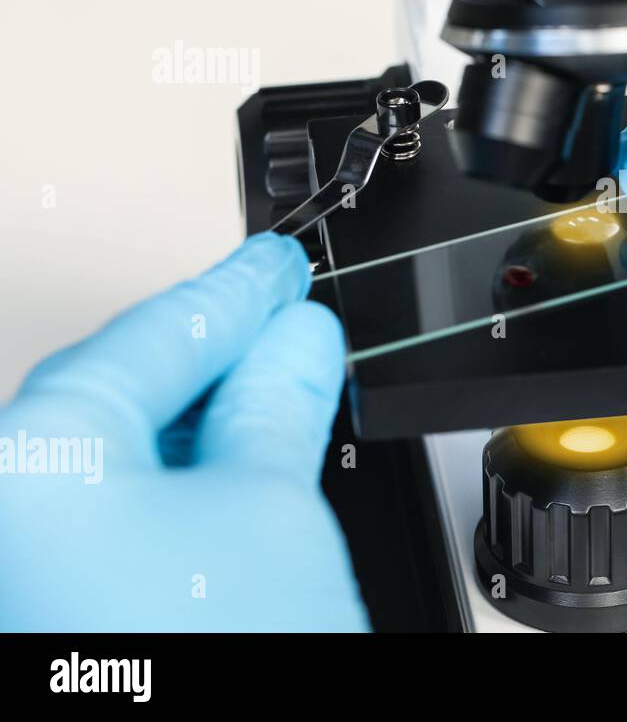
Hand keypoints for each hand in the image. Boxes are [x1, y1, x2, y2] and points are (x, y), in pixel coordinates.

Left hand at [0, 233, 367, 630]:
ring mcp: (26, 567)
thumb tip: (296, 338)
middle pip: (123, 391)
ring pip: (119, 456)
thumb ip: (280, 400)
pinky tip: (234, 468)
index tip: (280, 265)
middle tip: (286, 309)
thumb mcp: (275, 506)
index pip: (157, 337)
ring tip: (277, 383)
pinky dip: (176, 481)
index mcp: (31, 463)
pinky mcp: (52, 609)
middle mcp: (5, 514)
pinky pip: (112, 514)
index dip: (239, 290)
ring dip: (203, 417)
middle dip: (217, 348)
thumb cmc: (217, 662)